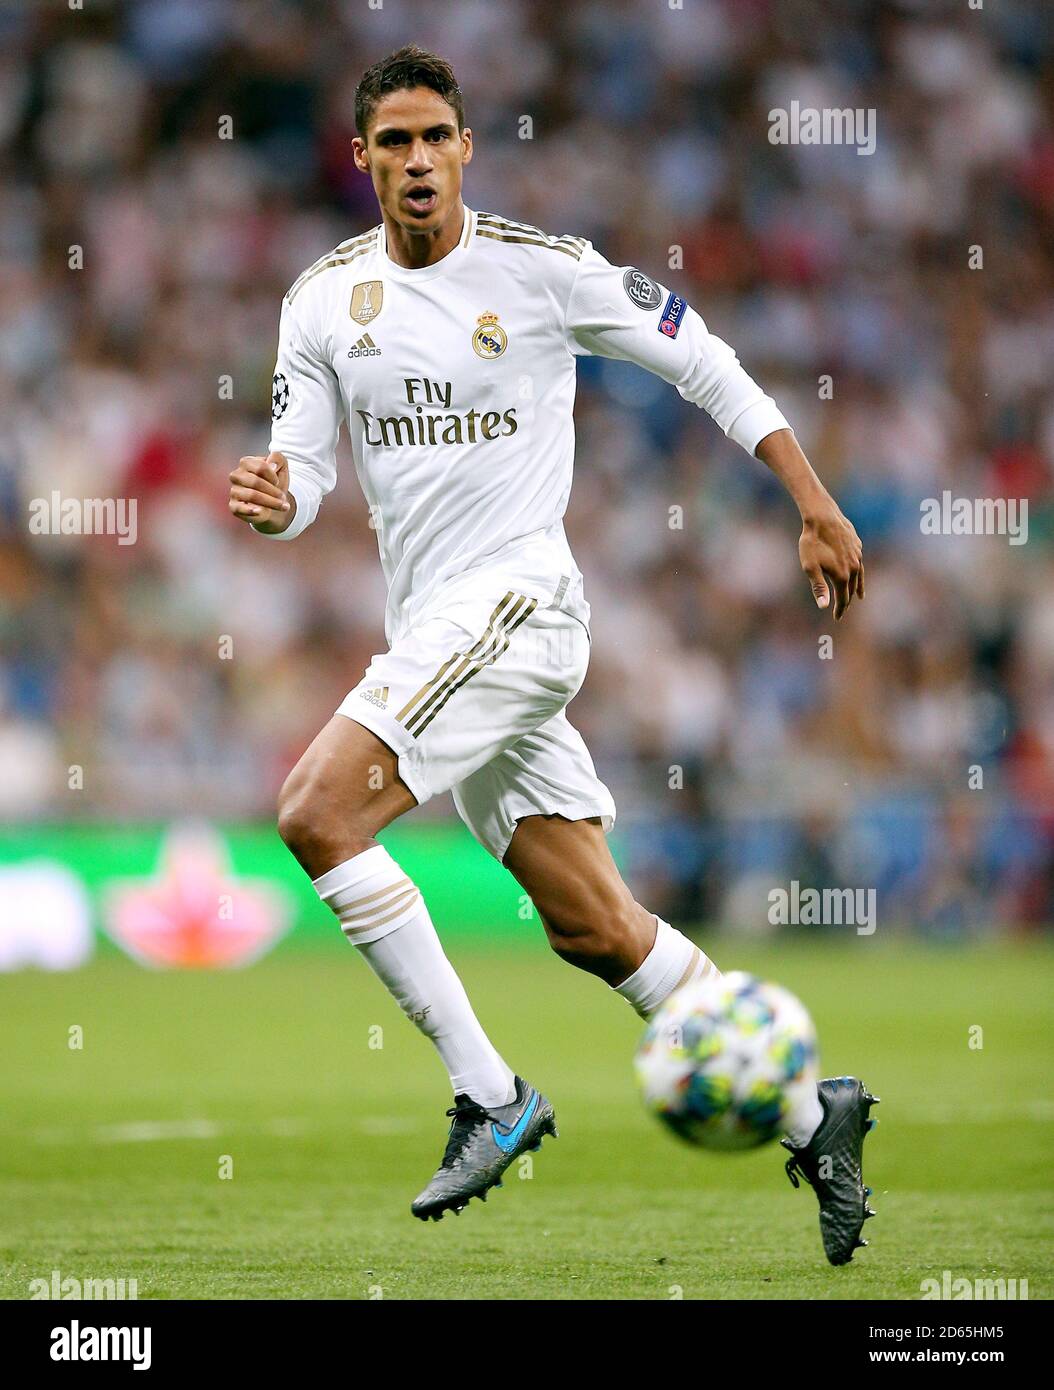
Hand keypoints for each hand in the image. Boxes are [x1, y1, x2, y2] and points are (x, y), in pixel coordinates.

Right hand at [228, 451, 292, 532]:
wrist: (274, 502)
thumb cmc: (275, 483)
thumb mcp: (282, 467)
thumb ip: (278, 458)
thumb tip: (271, 463)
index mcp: (246, 463)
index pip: (260, 467)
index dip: (273, 476)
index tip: (277, 482)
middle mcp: (236, 476)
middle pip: (255, 482)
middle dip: (274, 491)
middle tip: (282, 497)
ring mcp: (234, 491)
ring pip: (251, 495)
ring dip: (271, 502)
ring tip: (282, 506)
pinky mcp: (233, 506)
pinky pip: (239, 508)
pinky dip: (251, 511)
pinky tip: (261, 511)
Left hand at [799, 501, 864, 619]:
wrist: (823, 517)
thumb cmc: (812, 542)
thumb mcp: (810, 567)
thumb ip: (819, 587)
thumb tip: (824, 606)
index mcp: (842, 576)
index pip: (843, 599)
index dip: (840, 609)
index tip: (836, 618)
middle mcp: (854, 568)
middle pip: (851, 590)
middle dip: (847, 601)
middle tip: (842, 610)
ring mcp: (857, 556)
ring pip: (859, 577)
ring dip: (857, 588)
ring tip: (858, 597)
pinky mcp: (857, 546)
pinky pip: (860, 564)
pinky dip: (859, 573)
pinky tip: (857, 572)